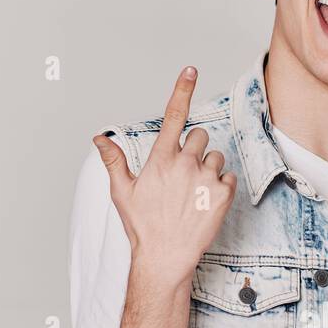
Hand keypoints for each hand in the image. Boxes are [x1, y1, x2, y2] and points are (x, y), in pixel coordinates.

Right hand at [93, 66, 236, 288]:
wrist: (166, 257)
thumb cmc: (142, 227)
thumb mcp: (122, 192)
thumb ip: (114, 161)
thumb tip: (99, 138)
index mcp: (160, 159)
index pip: (173, 115)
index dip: (182, 89)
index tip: (191, 70)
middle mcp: (185, 164)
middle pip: (199, 135)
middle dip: (193, 149)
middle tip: (182, 175)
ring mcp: (206, 178)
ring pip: (215, 156)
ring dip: (207, 168)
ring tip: (193, 193)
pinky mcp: (224, 194)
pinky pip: (228, 176)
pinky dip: (220, 186)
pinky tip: (206, 202)